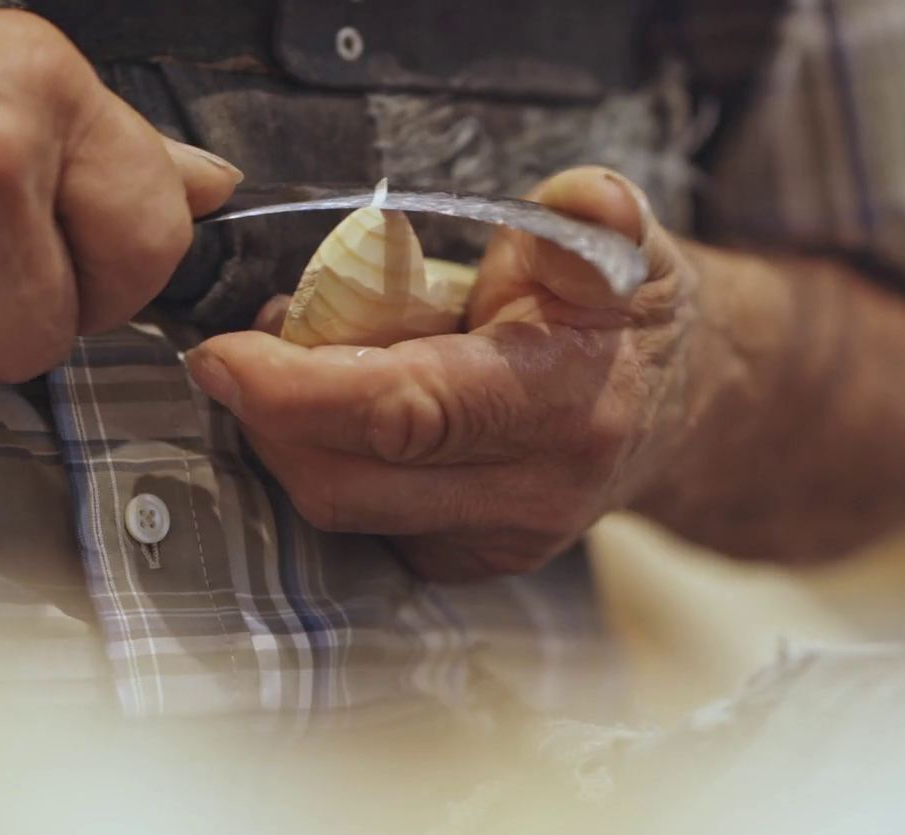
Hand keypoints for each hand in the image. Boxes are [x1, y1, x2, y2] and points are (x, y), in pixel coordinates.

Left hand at [187, 168, 720, 582]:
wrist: (682, 408)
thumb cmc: (626, 316)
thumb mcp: (624, 243)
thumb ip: (598, 215)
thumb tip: (588, 200)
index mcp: (564, 398)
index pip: (405, 414)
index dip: (294, 390)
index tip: (222, 352)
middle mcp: (535, 488)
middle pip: (348, 480)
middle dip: (268, 414)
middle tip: (249, 346)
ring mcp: (503, 541)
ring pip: (344, 510)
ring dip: (289, 442)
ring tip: (296, 369)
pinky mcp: (473, 564)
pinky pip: (363, 529)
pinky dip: (328, 469)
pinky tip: (340, 419)